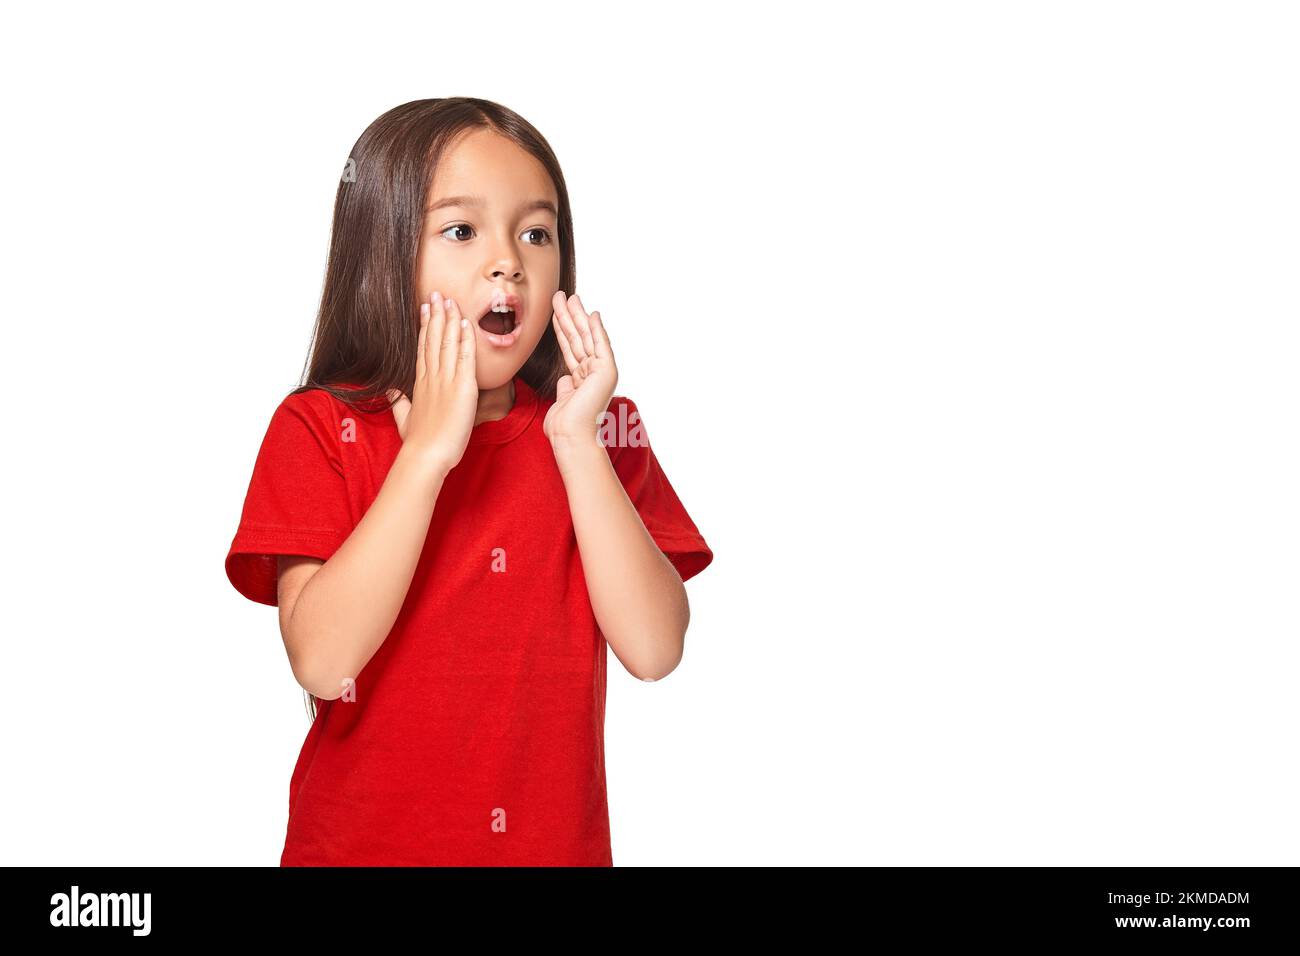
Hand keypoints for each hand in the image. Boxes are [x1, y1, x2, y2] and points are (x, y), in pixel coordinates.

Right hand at [386, 291, 477, 473]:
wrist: (426, 456)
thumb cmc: (417, 442)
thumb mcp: (403, 418)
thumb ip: (399, 402)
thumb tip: (393, 391)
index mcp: (420, 383)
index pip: (423, 348)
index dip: (425, 326)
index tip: (425, 308)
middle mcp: (432, 377)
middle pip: (433, 339)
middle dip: (436, 315)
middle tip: (438, 293)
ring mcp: (446, 381)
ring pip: (448, 343)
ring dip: (450, 320)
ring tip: (450, 300)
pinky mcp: (463, 388)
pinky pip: (465, 358)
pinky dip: (466, 339)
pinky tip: (466, 324)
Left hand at [545, 291, 617, 444]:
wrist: (571, 437)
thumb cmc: (563, 427)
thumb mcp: (561, 401)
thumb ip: (565, 386)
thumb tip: (565, 378)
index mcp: (582, 380)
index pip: (570, 348)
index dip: (563, 329)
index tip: (556, 312)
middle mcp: (593, 374)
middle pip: (578, 338)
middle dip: (568, 316)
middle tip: (561, 295)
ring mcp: (601, 372)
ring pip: (586, 338)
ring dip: (576, 316)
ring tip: (569, 297)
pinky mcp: (607, 372)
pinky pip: (600, 345)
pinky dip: (597, 329)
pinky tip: (592, 314)